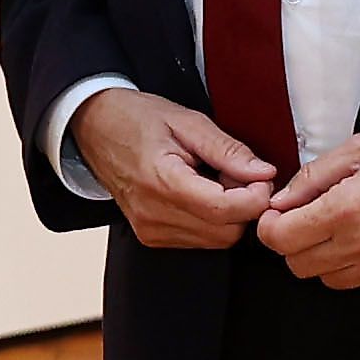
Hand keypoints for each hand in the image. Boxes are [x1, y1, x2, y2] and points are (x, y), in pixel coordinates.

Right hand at [73, 87, 276, 247]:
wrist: (94, 129)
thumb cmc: (136, 119)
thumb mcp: (187, 121)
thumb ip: (228, 150)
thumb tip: (264, 173)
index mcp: (162, 181)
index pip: (224, 209)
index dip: (254, 197)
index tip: (261, 178)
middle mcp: (153, 214)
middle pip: (226, 231)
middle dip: (242, 204)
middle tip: (234, 172)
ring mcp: (150, 230)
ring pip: (216, 239)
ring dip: (227, 213)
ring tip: (213, 180)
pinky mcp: (151, 237)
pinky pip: (199, 240)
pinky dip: (210, 220)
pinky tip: (199, 193)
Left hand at [259, 127, 359, 290]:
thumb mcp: (357, 150)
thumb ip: (310, 178)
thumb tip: (280, 202)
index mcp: (346, 208)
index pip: (280, 239)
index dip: (270, 227)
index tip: (276, 217)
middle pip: (298, 265)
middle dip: (295, 242)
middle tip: (308, 220)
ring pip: (327, 278)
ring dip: (324, 257)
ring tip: (341, 228)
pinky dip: (354, 265)